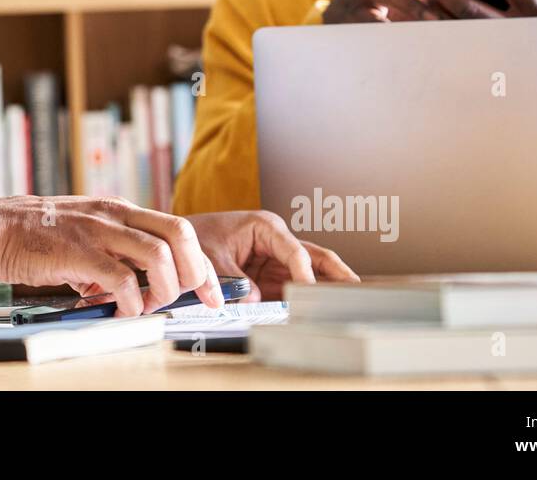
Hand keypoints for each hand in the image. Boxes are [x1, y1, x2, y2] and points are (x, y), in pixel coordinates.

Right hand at [0, 196, 223, 315]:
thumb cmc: (30, 236)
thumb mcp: (81, 231)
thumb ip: (109, 249)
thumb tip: (130, 284)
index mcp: (117, 209)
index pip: (176, 227)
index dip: (200, 261)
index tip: (210, 291)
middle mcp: (113, 214)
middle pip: (179, 234)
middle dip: (195, 272)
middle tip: (194, 299)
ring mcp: (97, 231)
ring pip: (158, 256)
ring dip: (163, 289)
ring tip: (147, 306)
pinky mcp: (78, 253)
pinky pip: (121, 280)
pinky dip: (130, 302)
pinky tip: (120, 312)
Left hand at [185, 210, 358, 300]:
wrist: (180, 242)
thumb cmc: (197, 239)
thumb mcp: (211, 258)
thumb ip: (234, 279)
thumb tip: (254, 299)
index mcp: (265, 227)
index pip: (295, 251)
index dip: (304, 273)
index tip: (308, 293)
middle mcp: (278, 241)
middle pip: (316, 258)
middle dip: (337, 274)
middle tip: (356, 291)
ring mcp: (278, 260)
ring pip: (312, 274)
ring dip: (327, 288)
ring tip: (348, 303)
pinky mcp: (273, 277)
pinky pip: (296, 287)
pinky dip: (309, 298)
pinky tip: (321, 309)